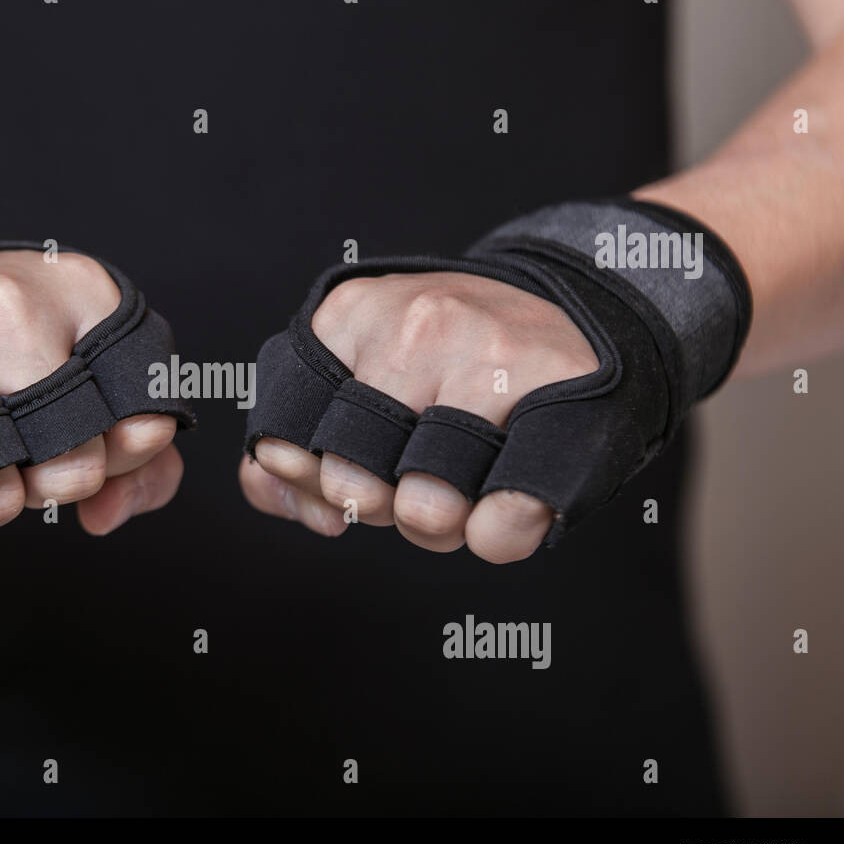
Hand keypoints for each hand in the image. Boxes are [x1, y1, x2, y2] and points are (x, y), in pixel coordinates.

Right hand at [0, 250, 182, 565]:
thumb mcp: (85, 365)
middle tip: (26, 449)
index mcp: (80, 290)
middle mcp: (5, 307)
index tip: (93, 435)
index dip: (122, 452)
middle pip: (75, 466)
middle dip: (58, 481)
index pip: (144, 424)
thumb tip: (105, 515)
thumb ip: (137, 454)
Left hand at [239, 271, 596, 562]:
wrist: (577, 307)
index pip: (288, 443)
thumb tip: (265, 478)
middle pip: (353, 485)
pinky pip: (501, 526)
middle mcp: (417, 325)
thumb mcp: (362, 370)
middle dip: (378, 506)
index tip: (355, 465)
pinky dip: (498, 535)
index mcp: (350, 316)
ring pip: (427, 510)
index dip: (315, 479)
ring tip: (464, 482)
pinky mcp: (561, 402)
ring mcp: (490, 359)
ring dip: (443, 522)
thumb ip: (296, 434)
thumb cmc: (453, 358)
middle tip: (413, 478)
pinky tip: (505, 502)